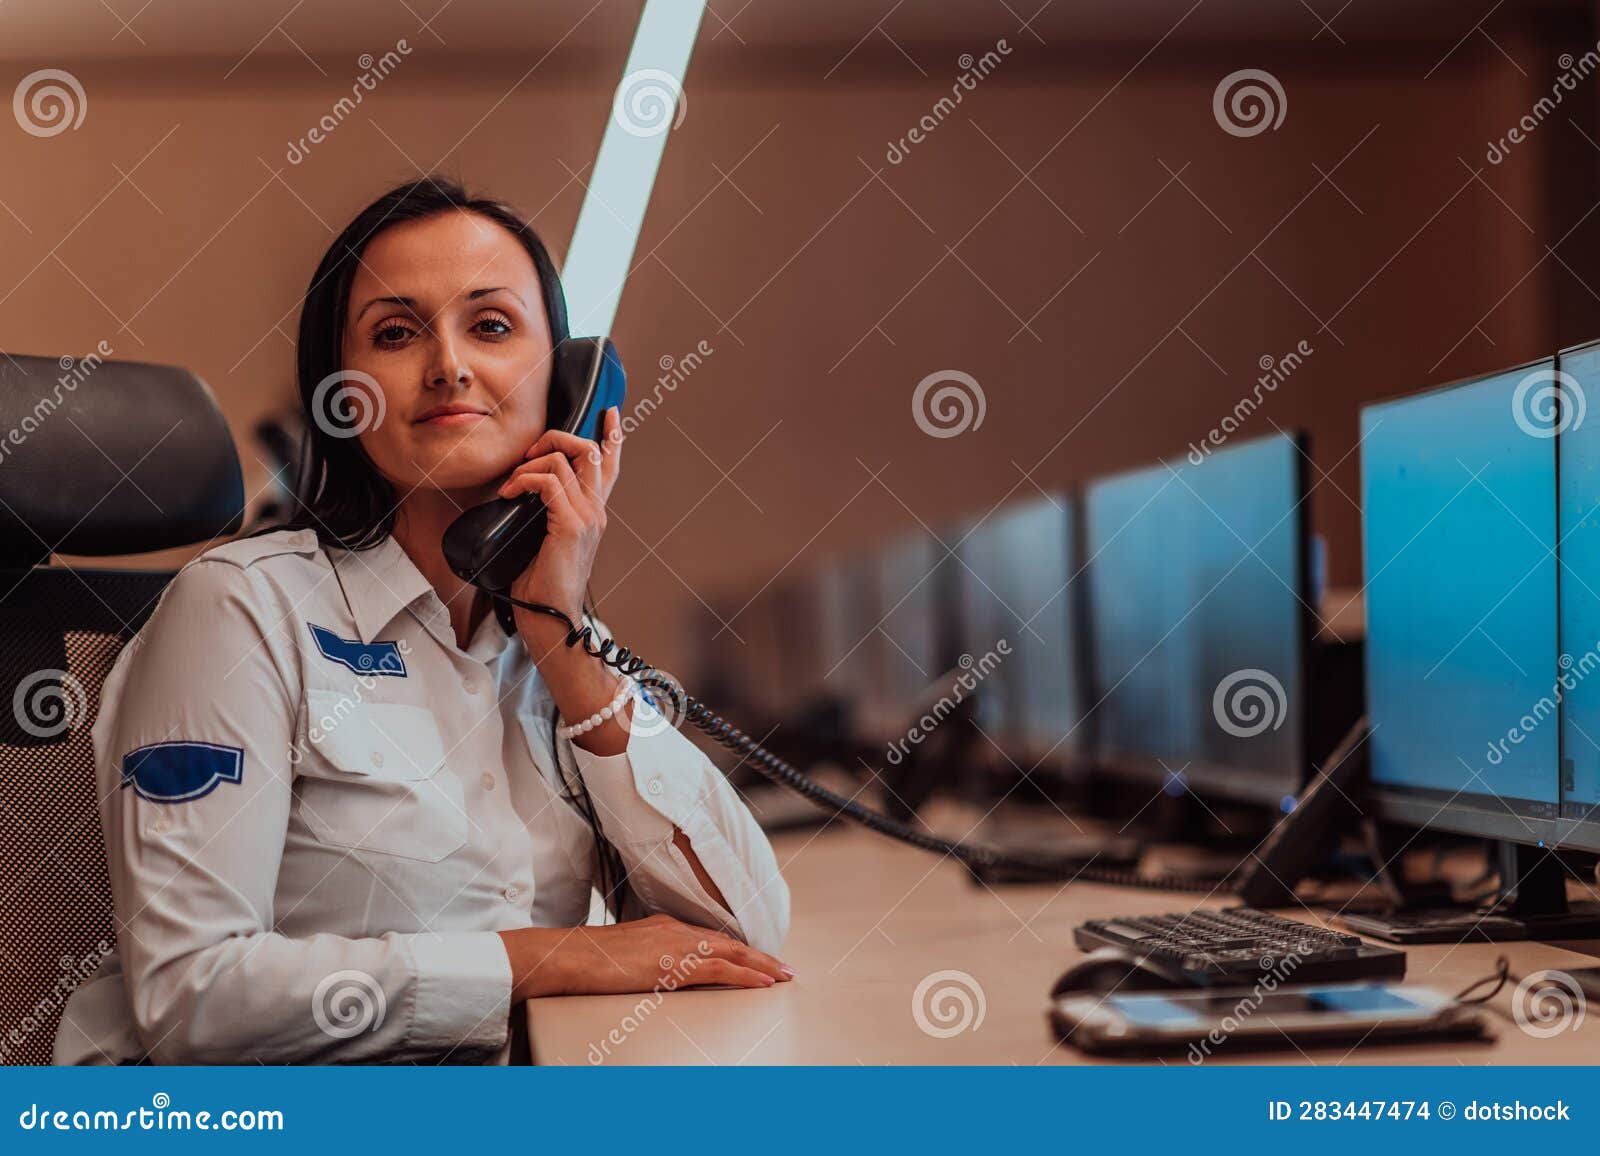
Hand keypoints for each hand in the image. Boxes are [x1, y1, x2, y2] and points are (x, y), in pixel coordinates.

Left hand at [498, 406, 622, 622]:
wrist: (549, 616)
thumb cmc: (541, 584)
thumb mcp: (545, 540)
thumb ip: (546, 514)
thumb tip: (520, 492)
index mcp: (594, 514)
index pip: (610, 467)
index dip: (612, 437)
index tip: (610, 414)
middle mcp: (597, 511)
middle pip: (590, 451)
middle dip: (556, 438)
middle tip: (530, 453)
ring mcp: (588, 517)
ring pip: (567, 459)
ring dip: (531, 463)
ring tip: (512, 483)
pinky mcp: (571, 525)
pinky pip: (549, 481)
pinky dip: (524, 480)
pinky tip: (510, 493)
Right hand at [498, 914, 794, 1001]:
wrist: (569, 957)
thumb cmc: (585, 960)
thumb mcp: (622, 956)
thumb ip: (644, 959)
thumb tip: (655, 972)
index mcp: (664, 927)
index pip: (710, 938)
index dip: (736, 949)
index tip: (756, 958)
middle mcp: (675, 931)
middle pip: (728, 941)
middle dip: (759, 955)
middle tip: (783, 967)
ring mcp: (676, 945)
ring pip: (732, 952)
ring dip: (761, 965)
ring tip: (783, 975)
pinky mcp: (674, 964)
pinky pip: (720, 968)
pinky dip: (745, 975)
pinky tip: (762, 983)